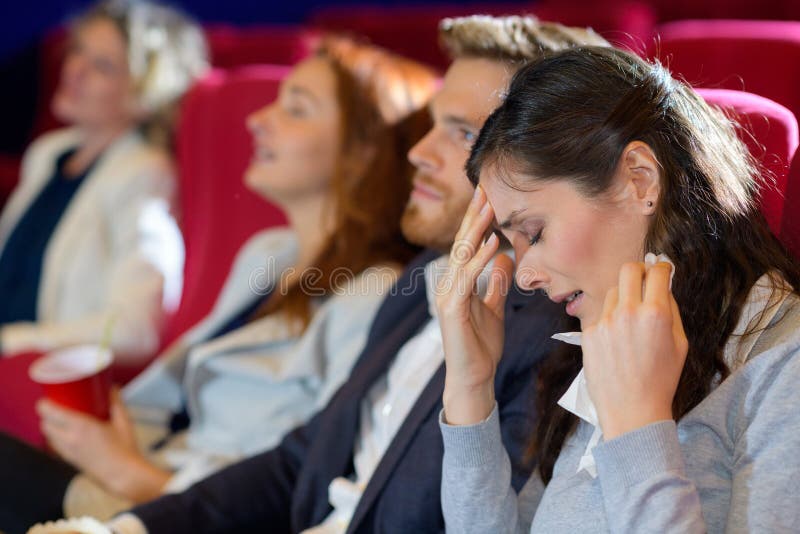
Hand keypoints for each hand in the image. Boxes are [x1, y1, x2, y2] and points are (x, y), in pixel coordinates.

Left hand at [38, 388, 168, 501]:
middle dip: (46, 414)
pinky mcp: (70, 460)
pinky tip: (67, 435)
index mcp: (81, 427)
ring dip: (50, 427)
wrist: (124, 475)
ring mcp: (68, 452)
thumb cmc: (125, 449)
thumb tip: (113, 387)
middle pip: (45, 424)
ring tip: (60, 420)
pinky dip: (56, 438)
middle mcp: (70, 439)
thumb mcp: (123, 421)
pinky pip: (55, 446)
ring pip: (48, 436)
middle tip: (56, 406)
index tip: (47, 398)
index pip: (50, 413)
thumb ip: (116, 402)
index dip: (44, 404)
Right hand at [438, 185, 513, 424]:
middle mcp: (448, 284)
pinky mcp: (451, 309)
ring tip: (489, 206)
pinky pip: (467, 278)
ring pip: (462, 255)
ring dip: (476, 229)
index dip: (477, 220)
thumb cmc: (482, 346)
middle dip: (474, 215)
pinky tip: (493, 242)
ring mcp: (447, 296)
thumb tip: (505, 258)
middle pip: (462, 243)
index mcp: (457, 283)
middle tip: (484, 186)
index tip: (488, 196)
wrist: (474, 378)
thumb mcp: (494, 308)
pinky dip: (480, 259)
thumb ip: (496, 283)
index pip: (467, 245)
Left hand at [581, 262, 688, 439]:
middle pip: (628, 270)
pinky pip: (601, 315)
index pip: (656, 273)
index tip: (662, 269)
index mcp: (655, 314)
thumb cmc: (661, 379)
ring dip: (623, 298)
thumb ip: (671, 310)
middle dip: (638, 272)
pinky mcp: (588, 333)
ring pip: (612, 293)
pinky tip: (616, 342)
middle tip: (643, 281)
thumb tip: (664, 286)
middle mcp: (627, 312)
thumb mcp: (679, 344)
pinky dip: (609, 321)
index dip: (662, 268)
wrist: (631, 410)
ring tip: (630, 322)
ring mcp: (604, 322)